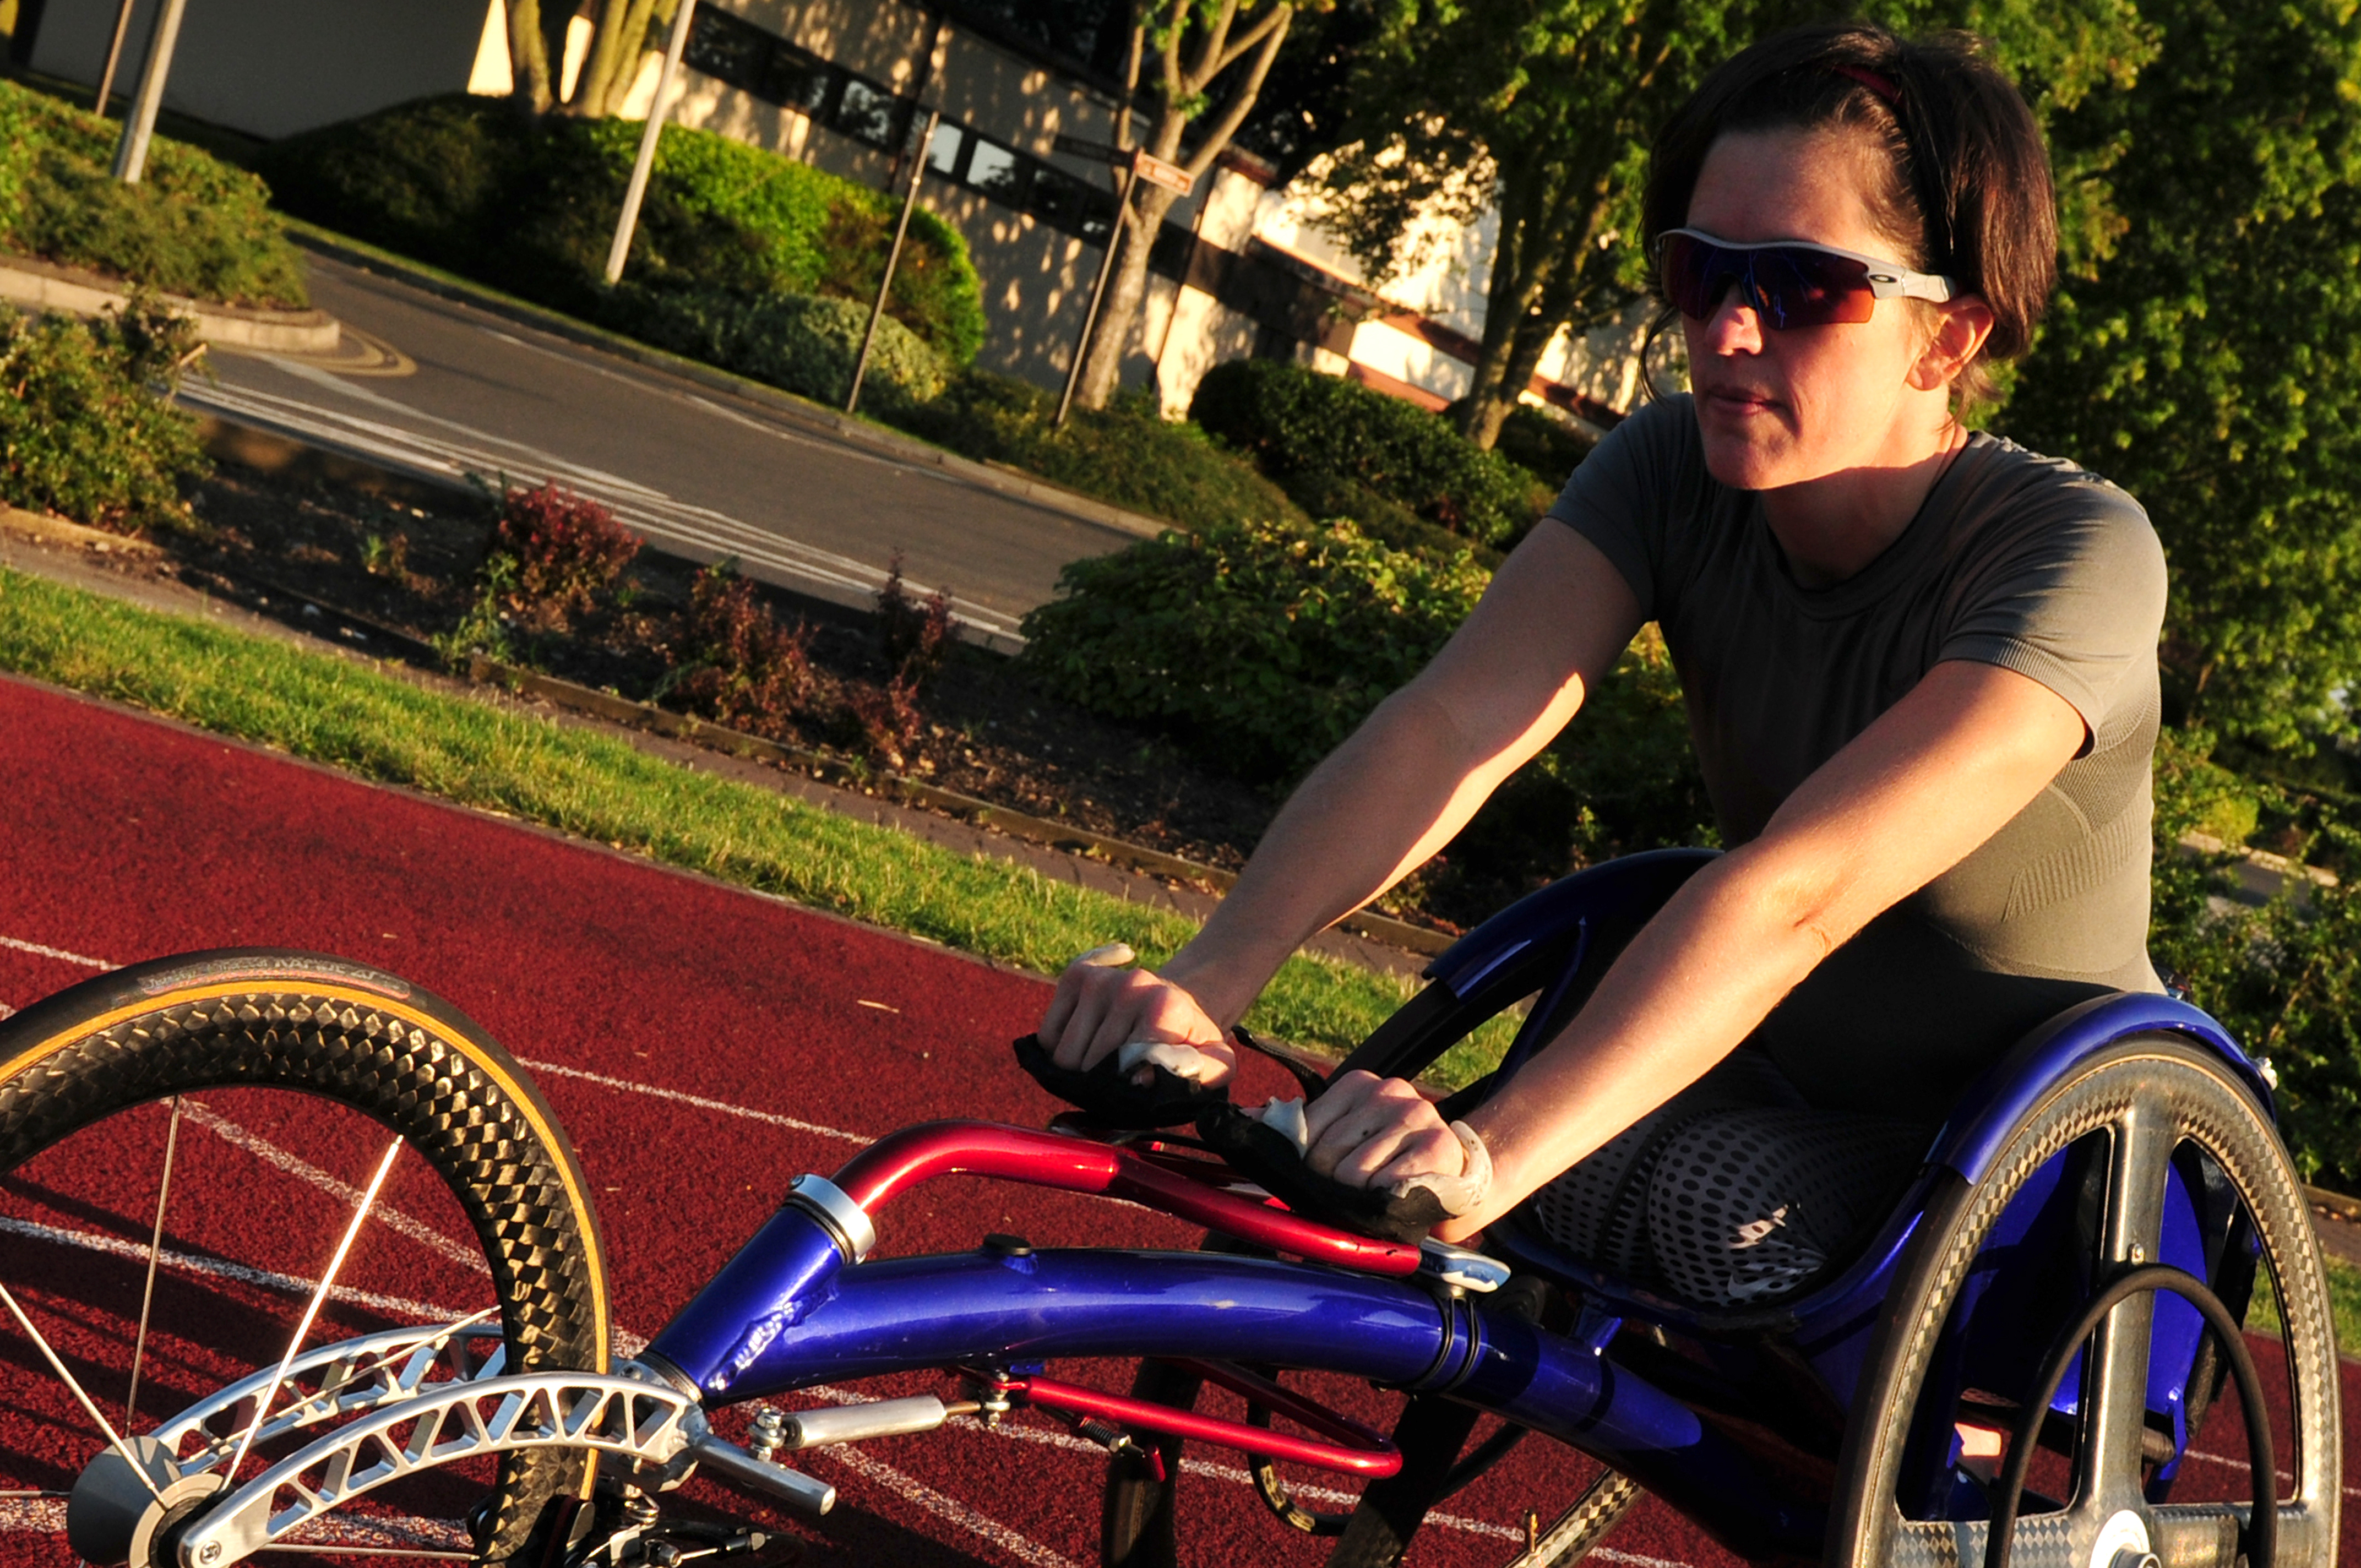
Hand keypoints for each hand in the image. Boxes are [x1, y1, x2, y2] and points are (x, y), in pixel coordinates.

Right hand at [1039, 946, 1235, 1087]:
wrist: (1176, 1005)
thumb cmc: (1189, 1044)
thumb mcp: (1216, 1064)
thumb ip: (1201, 1076)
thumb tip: (1145, 1079)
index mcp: (1164, 1005)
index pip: (1121, 1065)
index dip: (1124, 1087)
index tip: (1137, 1086)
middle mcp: (1130, 984)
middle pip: (1087, 1063)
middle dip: (1100, 1083)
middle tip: (1120, 1079)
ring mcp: (1101, 979)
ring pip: (1061, 1053)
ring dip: (1078, 1070)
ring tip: (1105, 1064)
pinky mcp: (1077, 976)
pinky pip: (1047, 1033)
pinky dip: (1058, 1047)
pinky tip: (1085, 1042)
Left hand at [1299, 1070, 1461, 1189]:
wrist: (1453, 1180)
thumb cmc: (1386, 1160)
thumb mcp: (1345, 1136)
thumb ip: (1297, 1129)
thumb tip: (1245, 1119)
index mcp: (1358, 1083)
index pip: (1304, 1130)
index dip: (1308, 1165)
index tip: (1326, 1174)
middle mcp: (1388, 1090)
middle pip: (1325, 1154)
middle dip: (1332, 1183)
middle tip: (1354, 1189)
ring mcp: (1416, 1114)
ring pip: (1352, 1174)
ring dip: (1358, 1196)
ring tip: (1376, 1192)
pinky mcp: (1437, 1145)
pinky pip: (1384, 1185)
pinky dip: (1383, 1201)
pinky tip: (1396, 1194)